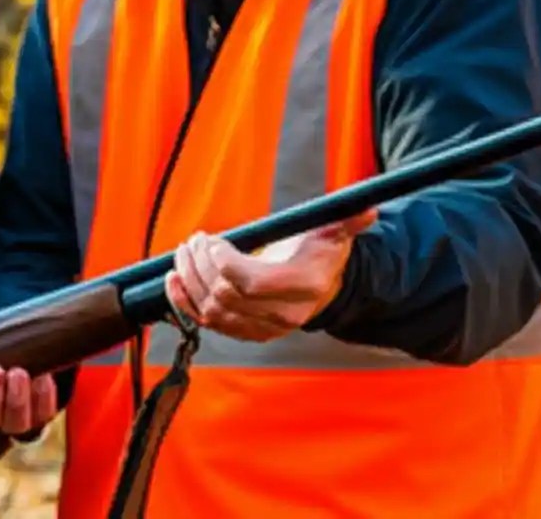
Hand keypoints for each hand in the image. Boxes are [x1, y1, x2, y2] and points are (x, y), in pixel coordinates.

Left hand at [164, 208, 377, 341]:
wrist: (319, 288)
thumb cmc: (318, 254)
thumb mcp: (333, 233)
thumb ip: (346, 221)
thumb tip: (366, 209)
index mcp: (304, 287)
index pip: (251, 283)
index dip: (224, 262)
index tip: (213, 240)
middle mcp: (283, 314)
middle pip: (226, 295)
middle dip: (202, 265)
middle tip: (195, 241)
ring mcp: (261, 327)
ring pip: (211, 309)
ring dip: (189, 279)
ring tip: (184, 252)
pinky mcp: (242, 332)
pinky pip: (204, 322)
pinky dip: (183, 301)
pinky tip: (174, 278)